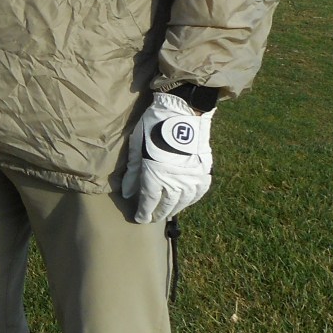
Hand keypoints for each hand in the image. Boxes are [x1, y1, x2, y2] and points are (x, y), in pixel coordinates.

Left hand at [122, 91, 213, 223]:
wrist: (184, 113)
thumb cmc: (154, 126)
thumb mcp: (137, 146)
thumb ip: (133, 172)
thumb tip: (127, 193)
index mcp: (156, 175)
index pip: (149, 201)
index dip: (143, 212)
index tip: (139, 219)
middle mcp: (176, 181)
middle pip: (166, 204)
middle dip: (158, 213)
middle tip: (152, 218)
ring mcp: (192, 178)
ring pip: (183, 201)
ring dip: (174, 209)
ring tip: (166, 213)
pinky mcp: (205, 172)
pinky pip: (198, 193)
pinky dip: (190, 200)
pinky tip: (184, 201)